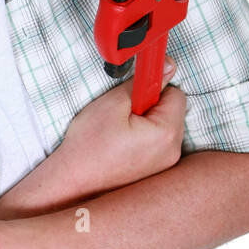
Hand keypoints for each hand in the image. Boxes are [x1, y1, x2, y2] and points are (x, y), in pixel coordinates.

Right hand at [59, 55, 185, 197]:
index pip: (176, 95)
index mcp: (166, 134)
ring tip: (118, 132)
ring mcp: (165, 166)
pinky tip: (120, 146)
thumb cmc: (88, 145)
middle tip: (122, 114)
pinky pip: (156, 146)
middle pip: (172, 113)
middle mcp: (172, 153)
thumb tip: (167, 65)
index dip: (154, 89)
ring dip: (145, 123)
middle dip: (150, 107)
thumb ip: (144, 82)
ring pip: (163, 129)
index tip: (134, 94)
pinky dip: (142, 140)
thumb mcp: (113, 102)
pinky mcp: (154, 173)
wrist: (71, 183)